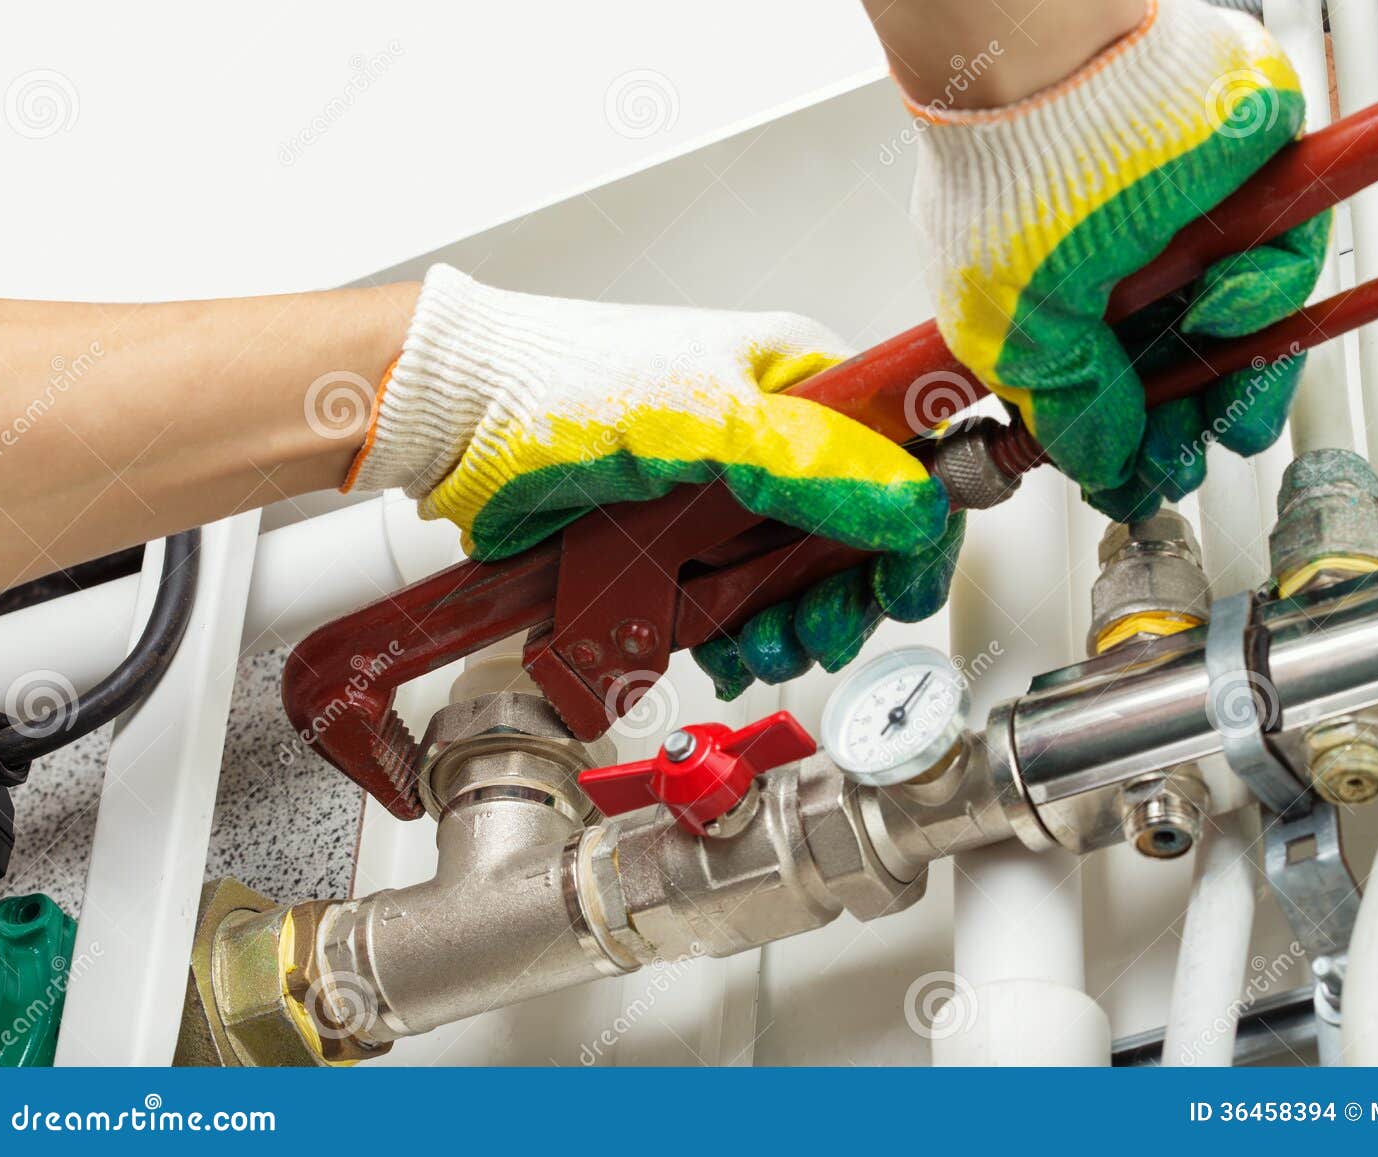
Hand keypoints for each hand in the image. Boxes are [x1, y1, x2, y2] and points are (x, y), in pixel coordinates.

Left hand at [345, 264, 961, 695]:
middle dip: (844, 596)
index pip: (907, 454)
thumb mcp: (704, 417)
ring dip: (788, 626)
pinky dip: (734, 635)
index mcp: (803, 382)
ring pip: (797, 581)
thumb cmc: (563, 383)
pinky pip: (734, 603)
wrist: (459, 423)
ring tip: (756, 644)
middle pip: (858, 536)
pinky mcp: (682, 544)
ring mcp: (728, 496)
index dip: (918, 525)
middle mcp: (777, 439)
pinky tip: (717, 646)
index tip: (903, 583)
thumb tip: (912, 506)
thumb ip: (814, 463)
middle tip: (819, 628)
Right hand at [912, 0, 1329, 520]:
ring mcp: (1196, 227)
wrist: (1053, 67)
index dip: (1136, 449)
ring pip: (1246, 326)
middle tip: (1197, 448)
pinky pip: (1289, 256)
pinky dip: (1269, 286)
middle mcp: (1135, 270)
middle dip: (1199, 421)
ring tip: (1210, 346)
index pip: (1118, 397)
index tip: (1145, 482)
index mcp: (1069, 308)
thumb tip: (1103, 466)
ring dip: (1237, 359)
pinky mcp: (1256, 179)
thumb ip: (1068, 412)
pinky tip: (1233, 288)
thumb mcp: (1012, 333)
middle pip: (1192, 370)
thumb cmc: (1008, 180)